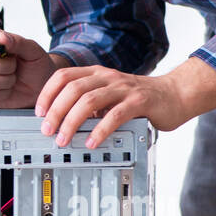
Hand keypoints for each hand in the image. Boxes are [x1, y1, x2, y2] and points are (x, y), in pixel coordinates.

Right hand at [0, 29, 55, 107]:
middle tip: (15, 67)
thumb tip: (1, 37)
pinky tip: (7, 89)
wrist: (39, 88)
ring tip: (12, 78)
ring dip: (7, 81)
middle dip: (6, 67)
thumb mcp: (33, 51)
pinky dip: (3, 94)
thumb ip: (18, 42)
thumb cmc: (35, 67)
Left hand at [36, 66, 189, 148]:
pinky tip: (92, 142)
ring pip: (89, 100)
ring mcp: (123, 88)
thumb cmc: (140, 98)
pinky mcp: (139, 102)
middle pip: (72, 88)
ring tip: (64, 139)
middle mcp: (108, 77)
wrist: (176, 94)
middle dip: (55, 110)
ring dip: (72, 121)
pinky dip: (99, 130)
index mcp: (97, 73)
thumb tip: (61, 120)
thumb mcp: (109, 95)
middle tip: (48, 130)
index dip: (47, 93)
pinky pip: (114, 115)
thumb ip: (89, 103)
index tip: (39, 112)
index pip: (63, 76)